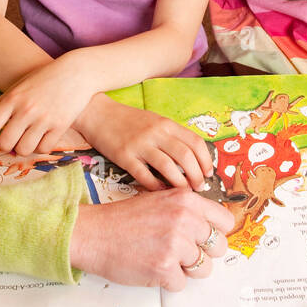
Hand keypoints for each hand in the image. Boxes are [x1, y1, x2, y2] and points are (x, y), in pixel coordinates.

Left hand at [0, 54, 96, 154]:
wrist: (76, 72)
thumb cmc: (44, 79)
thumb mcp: (19, 86)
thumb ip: (1, 105)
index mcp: (12, 98)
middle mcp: (26, 109)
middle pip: (5, 143)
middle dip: (5, 147)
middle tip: (10, 143)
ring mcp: (44, 118)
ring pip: (23, 150)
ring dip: (23, 149)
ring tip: (26, 141)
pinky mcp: (60, 126)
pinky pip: (43, 149)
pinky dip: (40, 147)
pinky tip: (42, 139)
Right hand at [69, 189, 234, 290]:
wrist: (93, 233)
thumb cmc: (122, 219)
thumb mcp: (160, 200)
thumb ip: (187, 210)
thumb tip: (211, 228)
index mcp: (186, 200)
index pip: (225, 220)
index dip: (216, 233)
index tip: (205, 238)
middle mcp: (185, 219)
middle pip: (219, 247)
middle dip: (202, 254)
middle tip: (180, 252)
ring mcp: (175, 244)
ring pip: (204, 269)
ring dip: (186, 270)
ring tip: (164, 258)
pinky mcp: (164, 268)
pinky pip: (181, 284)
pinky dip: (167, 281)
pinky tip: (151, 267)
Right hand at [74, 96, 214, 190]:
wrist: (97, 113)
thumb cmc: (128, 120)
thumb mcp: (154, 121)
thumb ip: (171, 136)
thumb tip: (192, 159)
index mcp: (166, 124)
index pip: (195, 142)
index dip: (206, 160)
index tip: (208, 173)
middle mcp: (156, 133)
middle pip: (186, 157)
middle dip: (197, 175)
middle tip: (199, 187)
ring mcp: (140, 144)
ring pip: (169, 167)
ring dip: (180, 183)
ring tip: (184, 192)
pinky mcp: (124, 156)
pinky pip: (145, 176)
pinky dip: (156, 187)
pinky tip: (161, 192)